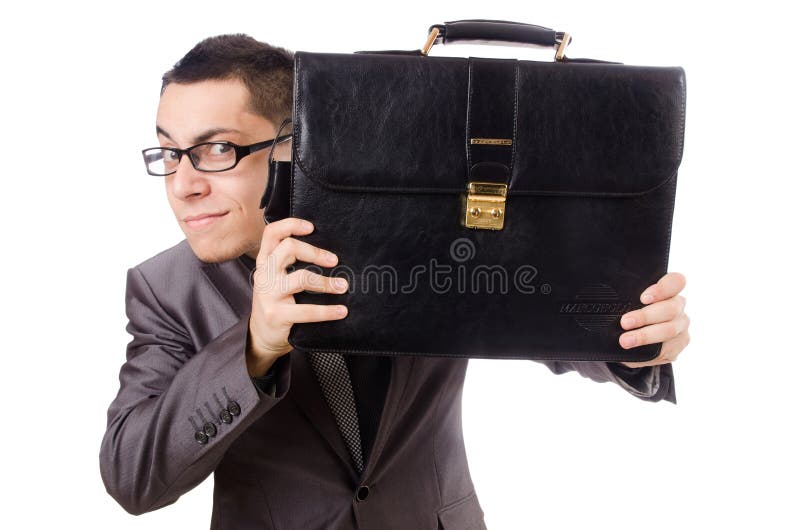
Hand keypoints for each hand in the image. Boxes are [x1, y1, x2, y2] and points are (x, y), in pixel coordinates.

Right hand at [246, 217, 348, 376]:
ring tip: (343, 286)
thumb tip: (329, 252)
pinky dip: (328, 311)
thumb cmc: (278, 302)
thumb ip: (290, 263)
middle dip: (315, 252)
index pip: (272, 234)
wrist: (262, 335)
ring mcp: (268, 294)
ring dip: (326, 282)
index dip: (290, 225)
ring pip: (301, 278)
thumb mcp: (277, 278)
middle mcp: (264, 274)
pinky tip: (341, 311)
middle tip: (335, 261)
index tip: (312, 227)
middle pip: (288, 248)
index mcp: (265, 262)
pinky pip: (307, 310)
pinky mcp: (276, 314)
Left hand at [617, 272, 690, 367]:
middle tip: (625, 322)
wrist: (636, 338)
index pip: (675, 282)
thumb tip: (607, 305)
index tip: (643, 298)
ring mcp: (680, 328)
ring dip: (645, 336)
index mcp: (669, 292)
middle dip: (645, 316)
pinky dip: (648, 353)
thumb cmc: (632, 314)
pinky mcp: (677, 347)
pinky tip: (634, 353)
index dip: (662, 289)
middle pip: (670, 309)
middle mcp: (678, 308)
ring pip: (669, 330)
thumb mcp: (630, 304)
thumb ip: (628, 300)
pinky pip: (666, 350)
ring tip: (625, 340)